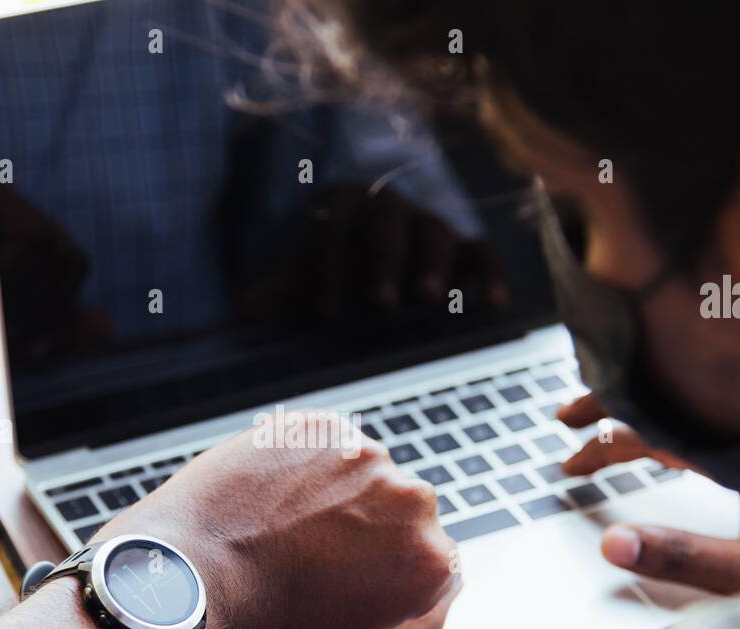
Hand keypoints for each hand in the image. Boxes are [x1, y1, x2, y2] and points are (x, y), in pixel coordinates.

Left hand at [97, 411, 460, 628]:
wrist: (194, 573)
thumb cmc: (271, 625)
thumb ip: (423, 626)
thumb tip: (443, 592)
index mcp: (431, 561)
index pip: (433, 564)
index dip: (389, 577)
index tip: (350, 583)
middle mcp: (412, 500)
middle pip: (405, 517)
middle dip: (371, 535)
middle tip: (316, 560)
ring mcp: (365, 457)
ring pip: (367, 479)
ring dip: (340, 498)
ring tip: (287, 531)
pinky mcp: (323, 427)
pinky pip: (329, 448)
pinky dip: (308, 469)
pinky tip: (273, 500)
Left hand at [240, 185, 509, 322]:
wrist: (366, 274)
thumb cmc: (328, 277)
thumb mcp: (298, 282)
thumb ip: (275, 293)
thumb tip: (246, 311)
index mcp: (342, 205)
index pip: (335, 224)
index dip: (330, 265)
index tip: (328, 312)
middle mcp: (388, 208)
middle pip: (388, 220)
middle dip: (384, 259)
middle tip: (382, 304)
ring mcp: (429, 226)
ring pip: (436, 231)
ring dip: (432, 263)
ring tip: (428, 300)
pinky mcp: (464, 251)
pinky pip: (483, 254)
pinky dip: (492, 274)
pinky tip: (494, 304)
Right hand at [558, 394, 739, 594]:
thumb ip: (685, 558)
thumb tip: (614, 545)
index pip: (653, 428)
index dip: (603, 437)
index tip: (568, 452)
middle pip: (667, 400)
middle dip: (612, 406)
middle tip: (568, 418)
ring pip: (691, 403)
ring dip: (645, 408)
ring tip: (608, 414)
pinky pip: (715, 416)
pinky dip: (680, 417)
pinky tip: (671, 436)